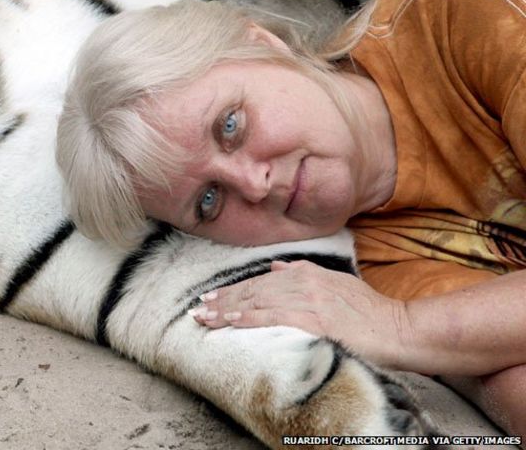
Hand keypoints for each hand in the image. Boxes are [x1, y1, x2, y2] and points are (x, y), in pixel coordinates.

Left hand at [192, 260, 411, 368]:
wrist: (398, 329)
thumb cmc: (369, 312)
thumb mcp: (336, 283)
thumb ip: (304, 273)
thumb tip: (275, 268)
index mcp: (307, 274)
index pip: (260, 283)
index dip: (233, 291)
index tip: (212, 299)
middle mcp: (304, 283)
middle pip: (253, 291)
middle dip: (223, 301)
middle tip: (199, 309)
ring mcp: (308, 301)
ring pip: (257, 304)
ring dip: (227, 312)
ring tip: (205, 319)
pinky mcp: (313, 321)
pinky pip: (273, 318)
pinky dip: (249, 320)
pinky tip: (230, 323)